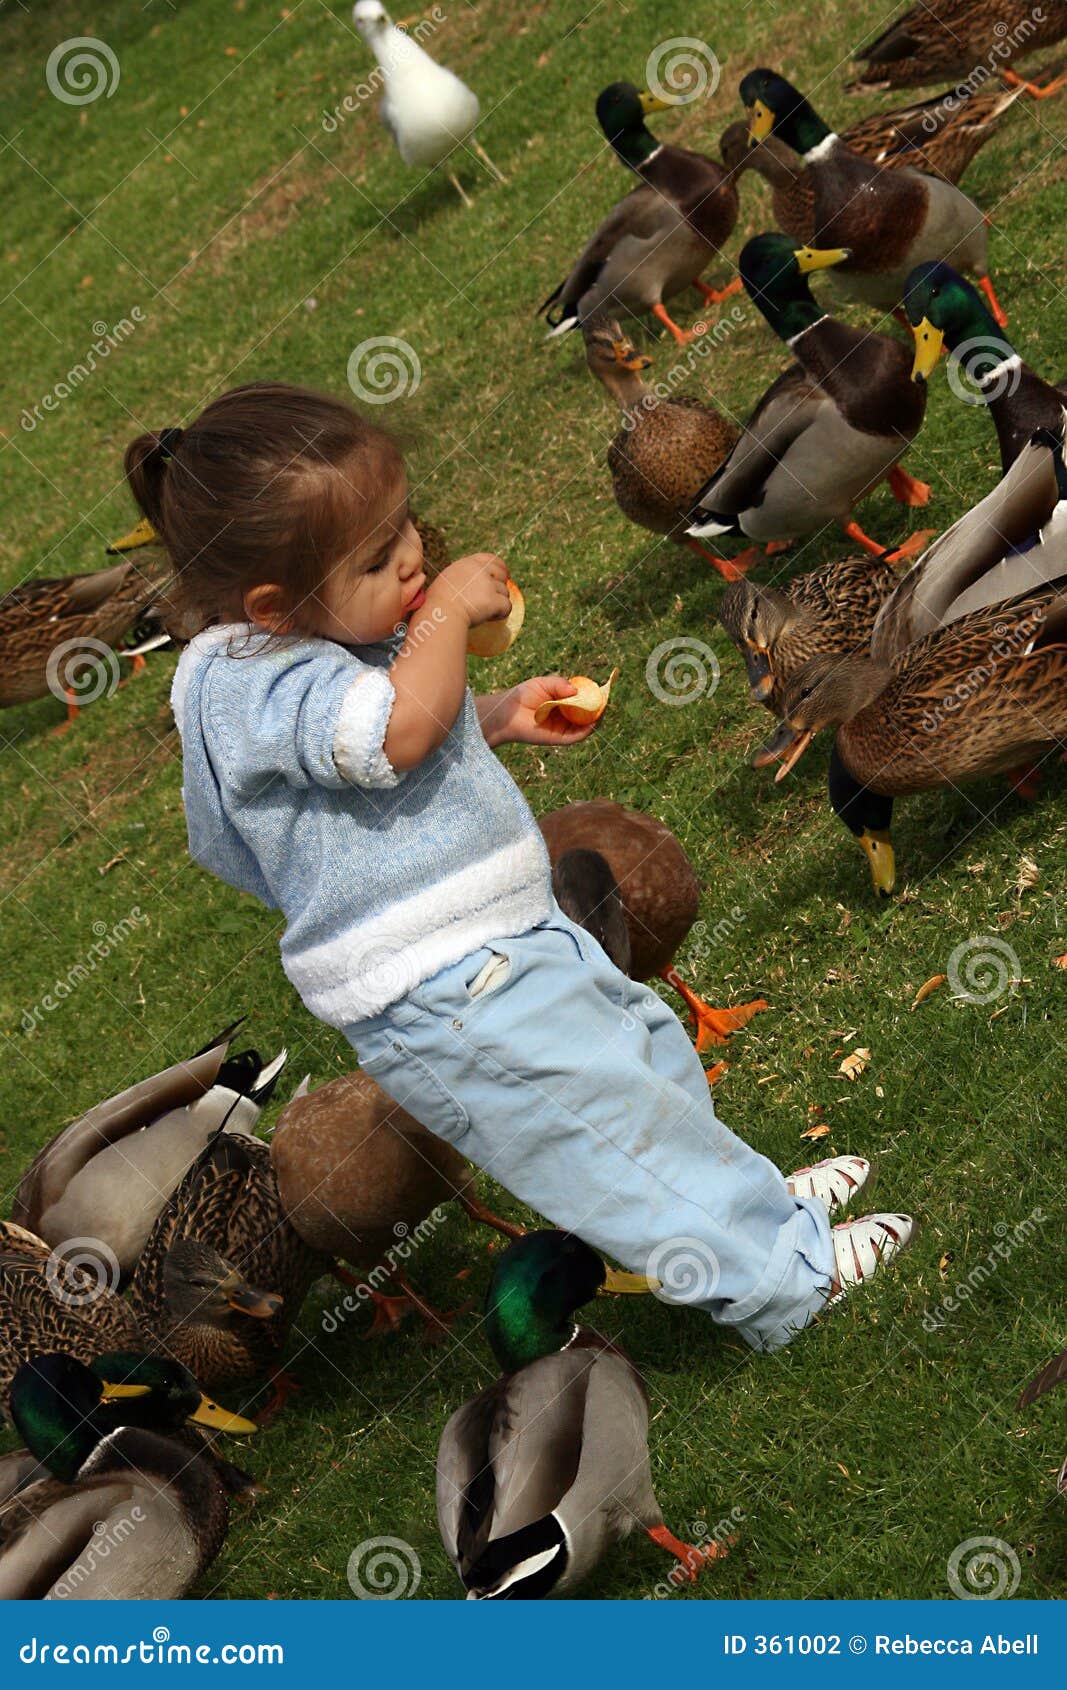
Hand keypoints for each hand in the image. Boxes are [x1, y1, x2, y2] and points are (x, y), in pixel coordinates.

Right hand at [430, 553, 509, 626]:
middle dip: (503, 584)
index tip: (505, 576)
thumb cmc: (436, 604)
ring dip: (499, 602)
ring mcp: (488, 585)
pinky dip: (501, 614)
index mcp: (467, 564)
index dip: (500, 567)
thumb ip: (459, 578)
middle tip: (499, 596)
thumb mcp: (446, 582)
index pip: (490, 559)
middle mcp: (479, 571)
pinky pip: (507, 607)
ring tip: (485, 612)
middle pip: (501, 573)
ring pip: (504, 592)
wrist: (440, 615)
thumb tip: (467, 586)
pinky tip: (492, 618)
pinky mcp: (494, 600)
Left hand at [480, 676, 598, 747]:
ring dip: (596, 719)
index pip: (581, 701)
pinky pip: (577, 736)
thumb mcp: (544, 684)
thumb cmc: (522, 696)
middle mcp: (564, 716)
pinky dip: (587, 730)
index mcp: (561, 703)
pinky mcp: (559, 739)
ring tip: (603, 709)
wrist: (507, 713)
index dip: (592, 696)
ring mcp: (562, 728)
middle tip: (606, 700)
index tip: (602, 690)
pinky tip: (593, 722)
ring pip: (585, 726)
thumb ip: (561, 684)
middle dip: (597, 708)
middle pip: (586, 714)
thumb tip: (577, 690)